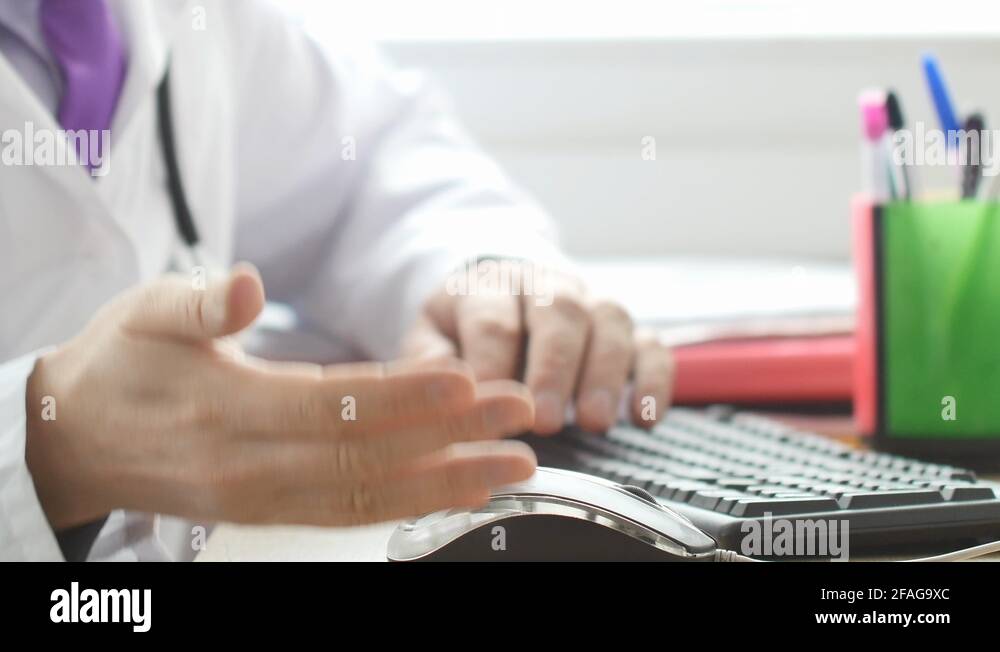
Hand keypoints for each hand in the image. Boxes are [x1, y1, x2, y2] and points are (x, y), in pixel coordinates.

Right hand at [25, 264, 534, 530]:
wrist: (76, 437)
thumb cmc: (121, 364)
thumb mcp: (145, 312)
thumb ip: (200, 302)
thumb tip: (249, 286)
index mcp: (228, 411)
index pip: (336, 405)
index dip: (406, 397)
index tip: (469, 381)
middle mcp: (252, 468)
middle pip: (369, 458)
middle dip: (452, 441)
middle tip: (521, 421)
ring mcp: (263, 500)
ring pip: (368, 499)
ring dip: (446, 483)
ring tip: (512, 467)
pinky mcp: (271, 512)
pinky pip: (349, 515)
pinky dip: (408, 504)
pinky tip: (457, 490)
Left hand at [403, 261, 672, 434]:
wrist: (498, 294)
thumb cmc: (460, 330)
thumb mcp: (429, 337)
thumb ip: (427, 361)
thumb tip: (438, 386)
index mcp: (489, 287)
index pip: (495, 318)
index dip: (494, 362)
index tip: (490, 405)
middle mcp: (546, 286)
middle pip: (560, 313)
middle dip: (555, 368)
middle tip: (547, 421)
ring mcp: (591, 304)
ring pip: (610, 322)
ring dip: (606, 373)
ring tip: (595, 422)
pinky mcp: (626, 329)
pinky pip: (652, 345)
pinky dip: (655, 379)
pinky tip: (646, 417)